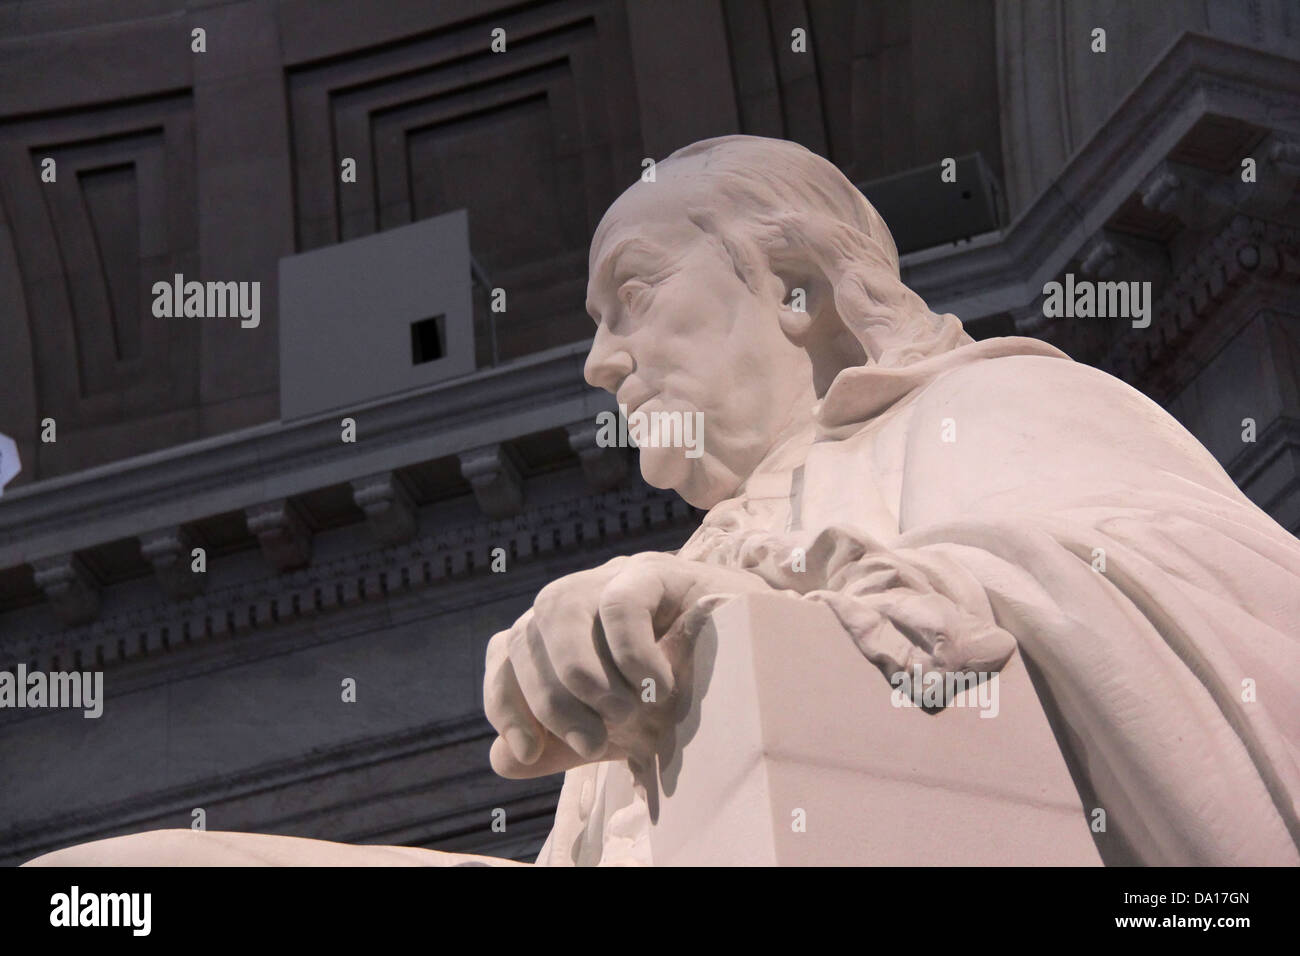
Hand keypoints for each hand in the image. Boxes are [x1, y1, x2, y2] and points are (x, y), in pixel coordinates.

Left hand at [483, 552, 769, 777]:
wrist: (767, 672)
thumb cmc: (689, 698)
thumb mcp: (619, 730)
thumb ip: (560, 743)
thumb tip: (501, 759)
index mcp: (566, 630)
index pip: (510, 648)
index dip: (504, 698)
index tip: (523, 750)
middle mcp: (584, 595)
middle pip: (528, 630)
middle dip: (549, 700)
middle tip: (592, 744)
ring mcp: (620, 575)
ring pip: (560, 604)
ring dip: (581, 675)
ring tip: (625, 713)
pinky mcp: (662, 569)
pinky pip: (620, 598)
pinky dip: (629, 652)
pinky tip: (657, 685)